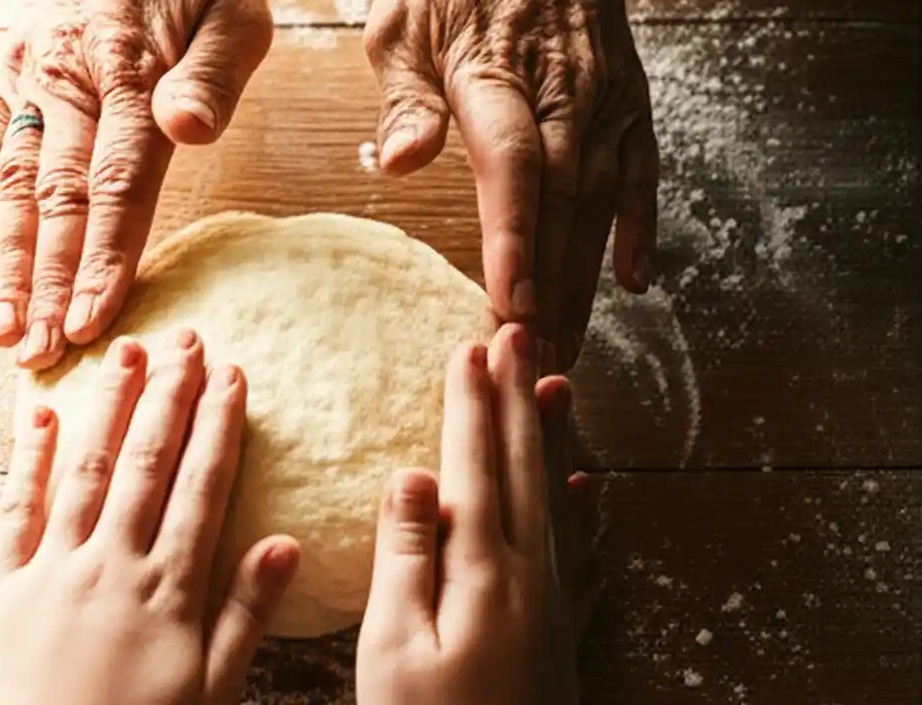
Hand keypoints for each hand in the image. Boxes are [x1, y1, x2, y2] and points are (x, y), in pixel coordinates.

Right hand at [0, 0, 273, 369]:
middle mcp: (64, 76)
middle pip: (54, 197)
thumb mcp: (232, 15)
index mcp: (126, 68)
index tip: (90, 321)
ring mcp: (26, 74)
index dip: (102, 257)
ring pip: (11, 181)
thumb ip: (211, 76)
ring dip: (6, 261)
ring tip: (2, 329)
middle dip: (44, 282)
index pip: (113, 182)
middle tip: (37, 353)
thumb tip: (186, 130)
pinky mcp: (5, 72)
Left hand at [0, 330, 299, 704]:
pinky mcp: (0, 590)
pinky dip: (27, 460)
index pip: (202, 487)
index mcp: (167, 589)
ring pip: (85, 470)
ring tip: (128, 352)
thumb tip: (286, 543)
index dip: (219, 426)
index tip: (233, 375)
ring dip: (109, 407)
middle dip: (170, 396)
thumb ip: (245, 614)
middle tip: (187, 339)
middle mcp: (111, 565)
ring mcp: (51, 572)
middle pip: (147, 463)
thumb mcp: (211, 691)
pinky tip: (41, 415)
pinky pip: (15, 512)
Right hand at [356, 324, 595, 704]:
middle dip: (517, 396)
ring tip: (556, 384)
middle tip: (517, 334)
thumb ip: (407, 555)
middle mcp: (530, 574)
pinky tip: (589, 491)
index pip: (477, 464)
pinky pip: (581, 553)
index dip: (472, 403)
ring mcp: (554, 603)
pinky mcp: (562, 632)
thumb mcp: (393, 647)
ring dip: (552, 436)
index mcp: (483, 570)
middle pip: (525, 465)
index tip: (470, 347)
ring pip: (557, 496)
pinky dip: (585, 513)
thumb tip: (415, 472)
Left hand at [364, 0, 658, 370]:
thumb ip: (406, 94)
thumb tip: (399, 163)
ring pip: (602, 198)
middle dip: (552, 285)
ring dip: (586, 275)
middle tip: (537, 356)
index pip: (512, 168)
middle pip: (562, 200)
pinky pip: (642, 169)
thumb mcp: (405, 19)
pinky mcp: (628, 97)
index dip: (515, 241)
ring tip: (570, 342)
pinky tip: (635, 278)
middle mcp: (564, 89)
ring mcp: (604, 96)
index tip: (512, 307)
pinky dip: (641, 225)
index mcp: (497, 73)